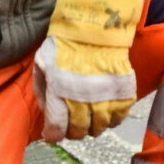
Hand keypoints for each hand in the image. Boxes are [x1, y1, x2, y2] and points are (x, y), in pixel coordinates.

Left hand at [32, 0, 140, 141]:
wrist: (96, 28)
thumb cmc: (65, 45)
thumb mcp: (42, 63)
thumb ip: (41, 89)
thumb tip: (46, 111)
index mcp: (59, 93)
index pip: (57, 129)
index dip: (53, 136)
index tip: (53, 134)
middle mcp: (82, 101)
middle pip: (78, 132)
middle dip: (73, 132)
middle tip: (72, 124)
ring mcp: (105, 99)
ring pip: (98, 129)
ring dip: (92, 127)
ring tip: (89, 118)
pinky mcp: (122, 95)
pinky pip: (118, 120)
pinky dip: (111, 120)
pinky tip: (105, 111)